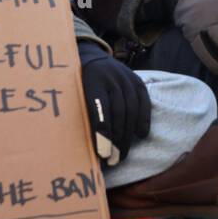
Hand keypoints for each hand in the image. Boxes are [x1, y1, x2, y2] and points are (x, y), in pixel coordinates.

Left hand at [78, 41, 150, 165]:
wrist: (93, 57)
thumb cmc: (78, 82)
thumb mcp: (73, 92)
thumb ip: (80, 111)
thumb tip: (79, 146)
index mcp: (92, 80)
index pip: (100, 109)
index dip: (102, 133)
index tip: (103, 154)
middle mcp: (112, 77)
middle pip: (119, 112)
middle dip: (116, 140)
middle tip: (113, 161)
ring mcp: (127, 78)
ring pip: (132, 109)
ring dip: (128, 135)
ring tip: (122, 154)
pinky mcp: (138, 81)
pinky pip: (144, 102)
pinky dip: (143, 120)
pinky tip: (140, 135)